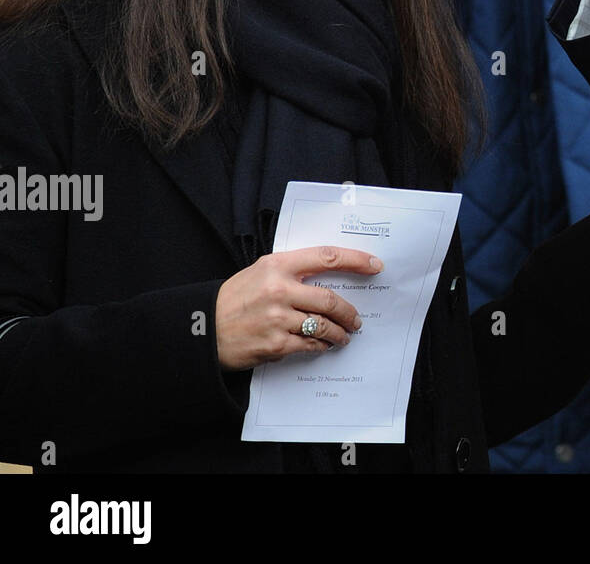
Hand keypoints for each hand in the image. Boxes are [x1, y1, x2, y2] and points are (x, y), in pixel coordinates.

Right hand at [214, 246, 381, 370]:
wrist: (203, 328)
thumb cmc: (235, 298)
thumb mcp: (260, 272)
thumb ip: (292, 271)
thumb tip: (329, 277)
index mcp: (278, 265)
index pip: (326, 257)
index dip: (355, 260)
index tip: (374, 265)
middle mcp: (279, 289)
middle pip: (330, 299)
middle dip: (349, 311)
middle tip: (357, 319)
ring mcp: (278, 318)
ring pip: (324, 325)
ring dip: (339, 332)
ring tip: (344, 336)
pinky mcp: (275, 343)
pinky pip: (309, 344)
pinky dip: (320, 345)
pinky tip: (323, 345)